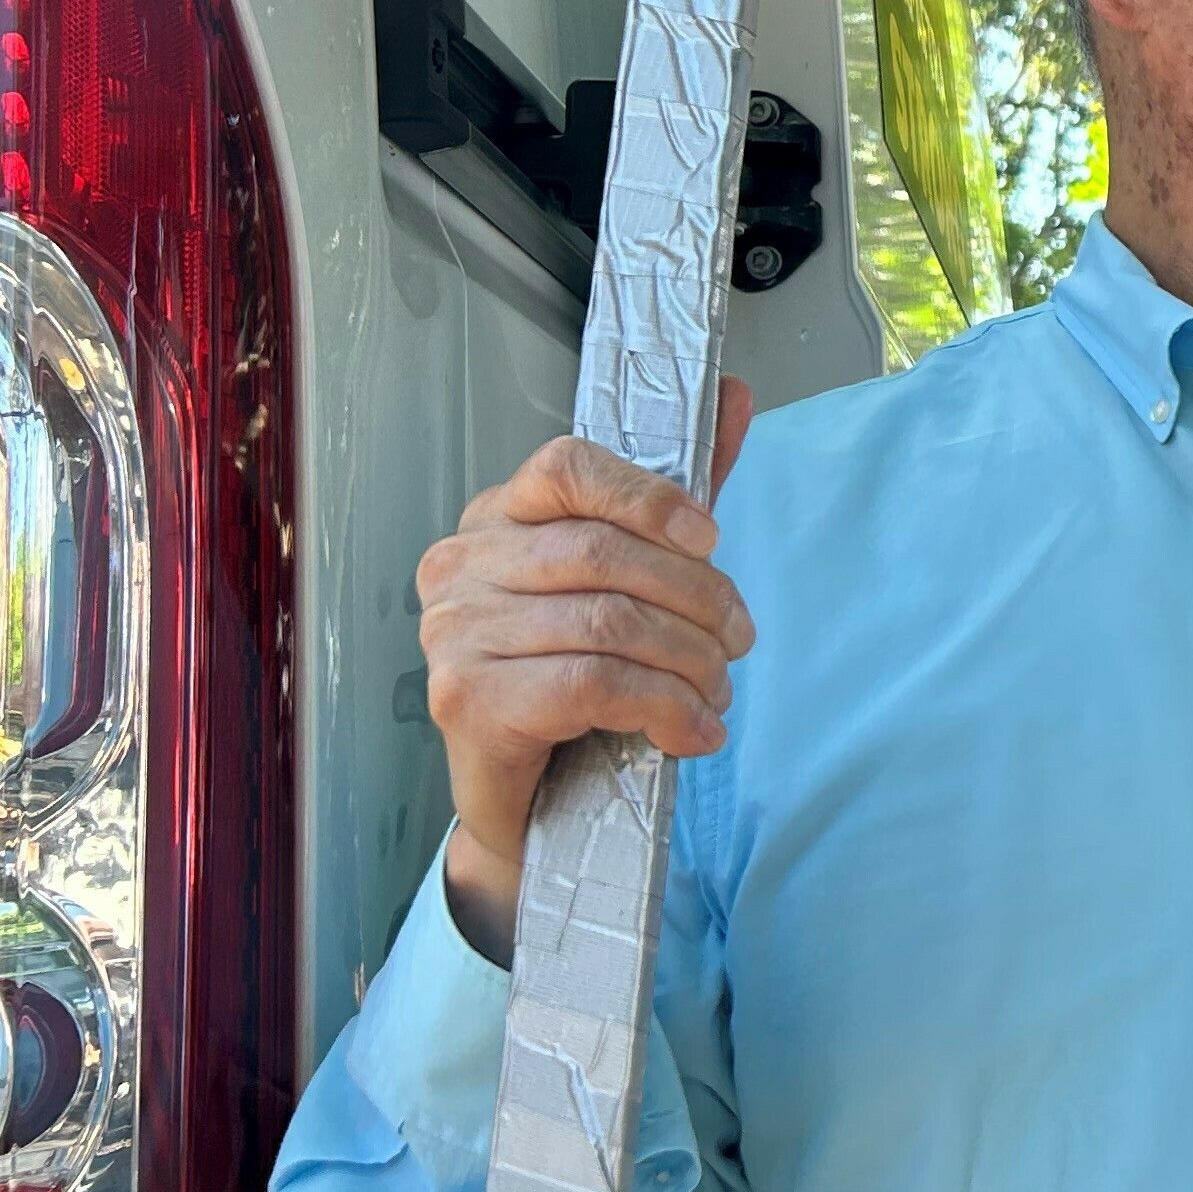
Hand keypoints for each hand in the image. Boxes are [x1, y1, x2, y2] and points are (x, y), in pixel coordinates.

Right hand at [423, 383, 756, 960]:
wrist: (528, 796)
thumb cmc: (577, 674)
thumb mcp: (634, 578)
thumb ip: (676, 494)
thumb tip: (734, 395)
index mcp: (497, 518)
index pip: (567, 467)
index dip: (651, 496)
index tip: (712, 538)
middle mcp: (460, 566)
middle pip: (604, 553)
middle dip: (696, 597)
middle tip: (739, 640)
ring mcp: (453, 633)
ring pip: (608, 622)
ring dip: (689, 662)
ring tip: (718, 693)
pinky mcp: (467, 699)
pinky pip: (591, 683)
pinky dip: (663, 708)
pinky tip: (692, 731)